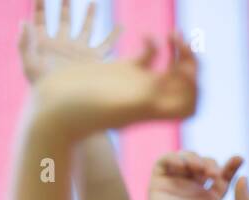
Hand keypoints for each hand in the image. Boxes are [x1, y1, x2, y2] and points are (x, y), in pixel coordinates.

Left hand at [19, 0, 121, 84]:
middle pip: (65, 20)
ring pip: (86, 28)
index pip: (40, 19)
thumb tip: (24, 21)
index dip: (39, 6)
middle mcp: (63, 45)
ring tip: (94, 2)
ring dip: (90, 15)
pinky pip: (106, 45)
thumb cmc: (42, 86)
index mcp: (45, 44)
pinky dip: (114, 36)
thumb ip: (25, 42)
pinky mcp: (93, 59)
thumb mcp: (28, 63)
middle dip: (65, 6)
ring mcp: (79, 51)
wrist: (61, 103)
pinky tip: (121, 27)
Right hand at [33, 31, 197, 138]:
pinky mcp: (122, 70)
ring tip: (172, 36)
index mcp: (151, 110)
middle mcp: (148, 98)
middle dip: (191, 63)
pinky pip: (150, 55)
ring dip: (178, 51)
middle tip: (180, 45)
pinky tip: (144, 36)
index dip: (195, 87)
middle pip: (187, 85)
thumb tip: (165, 85)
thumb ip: (144, 97)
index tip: (182, 70)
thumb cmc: (80, 113)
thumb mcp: (116, 106)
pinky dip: (153, 42)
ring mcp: (136, 83)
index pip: (191, 105)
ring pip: (172, 68)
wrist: (53, 111)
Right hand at [149, 152, 248, 199]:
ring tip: (199, 168)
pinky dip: (173, 157)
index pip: (223, 175)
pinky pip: (163, 162)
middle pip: (205, 163)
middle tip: (213, 174)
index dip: (232, 165)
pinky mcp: (159, 184)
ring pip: (186, 158)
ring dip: (194, 158)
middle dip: (211, 163)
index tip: (239, 160)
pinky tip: (183, 165)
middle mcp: (194, 190)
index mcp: (211, 199)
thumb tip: (243, 178)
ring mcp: (176, 186)